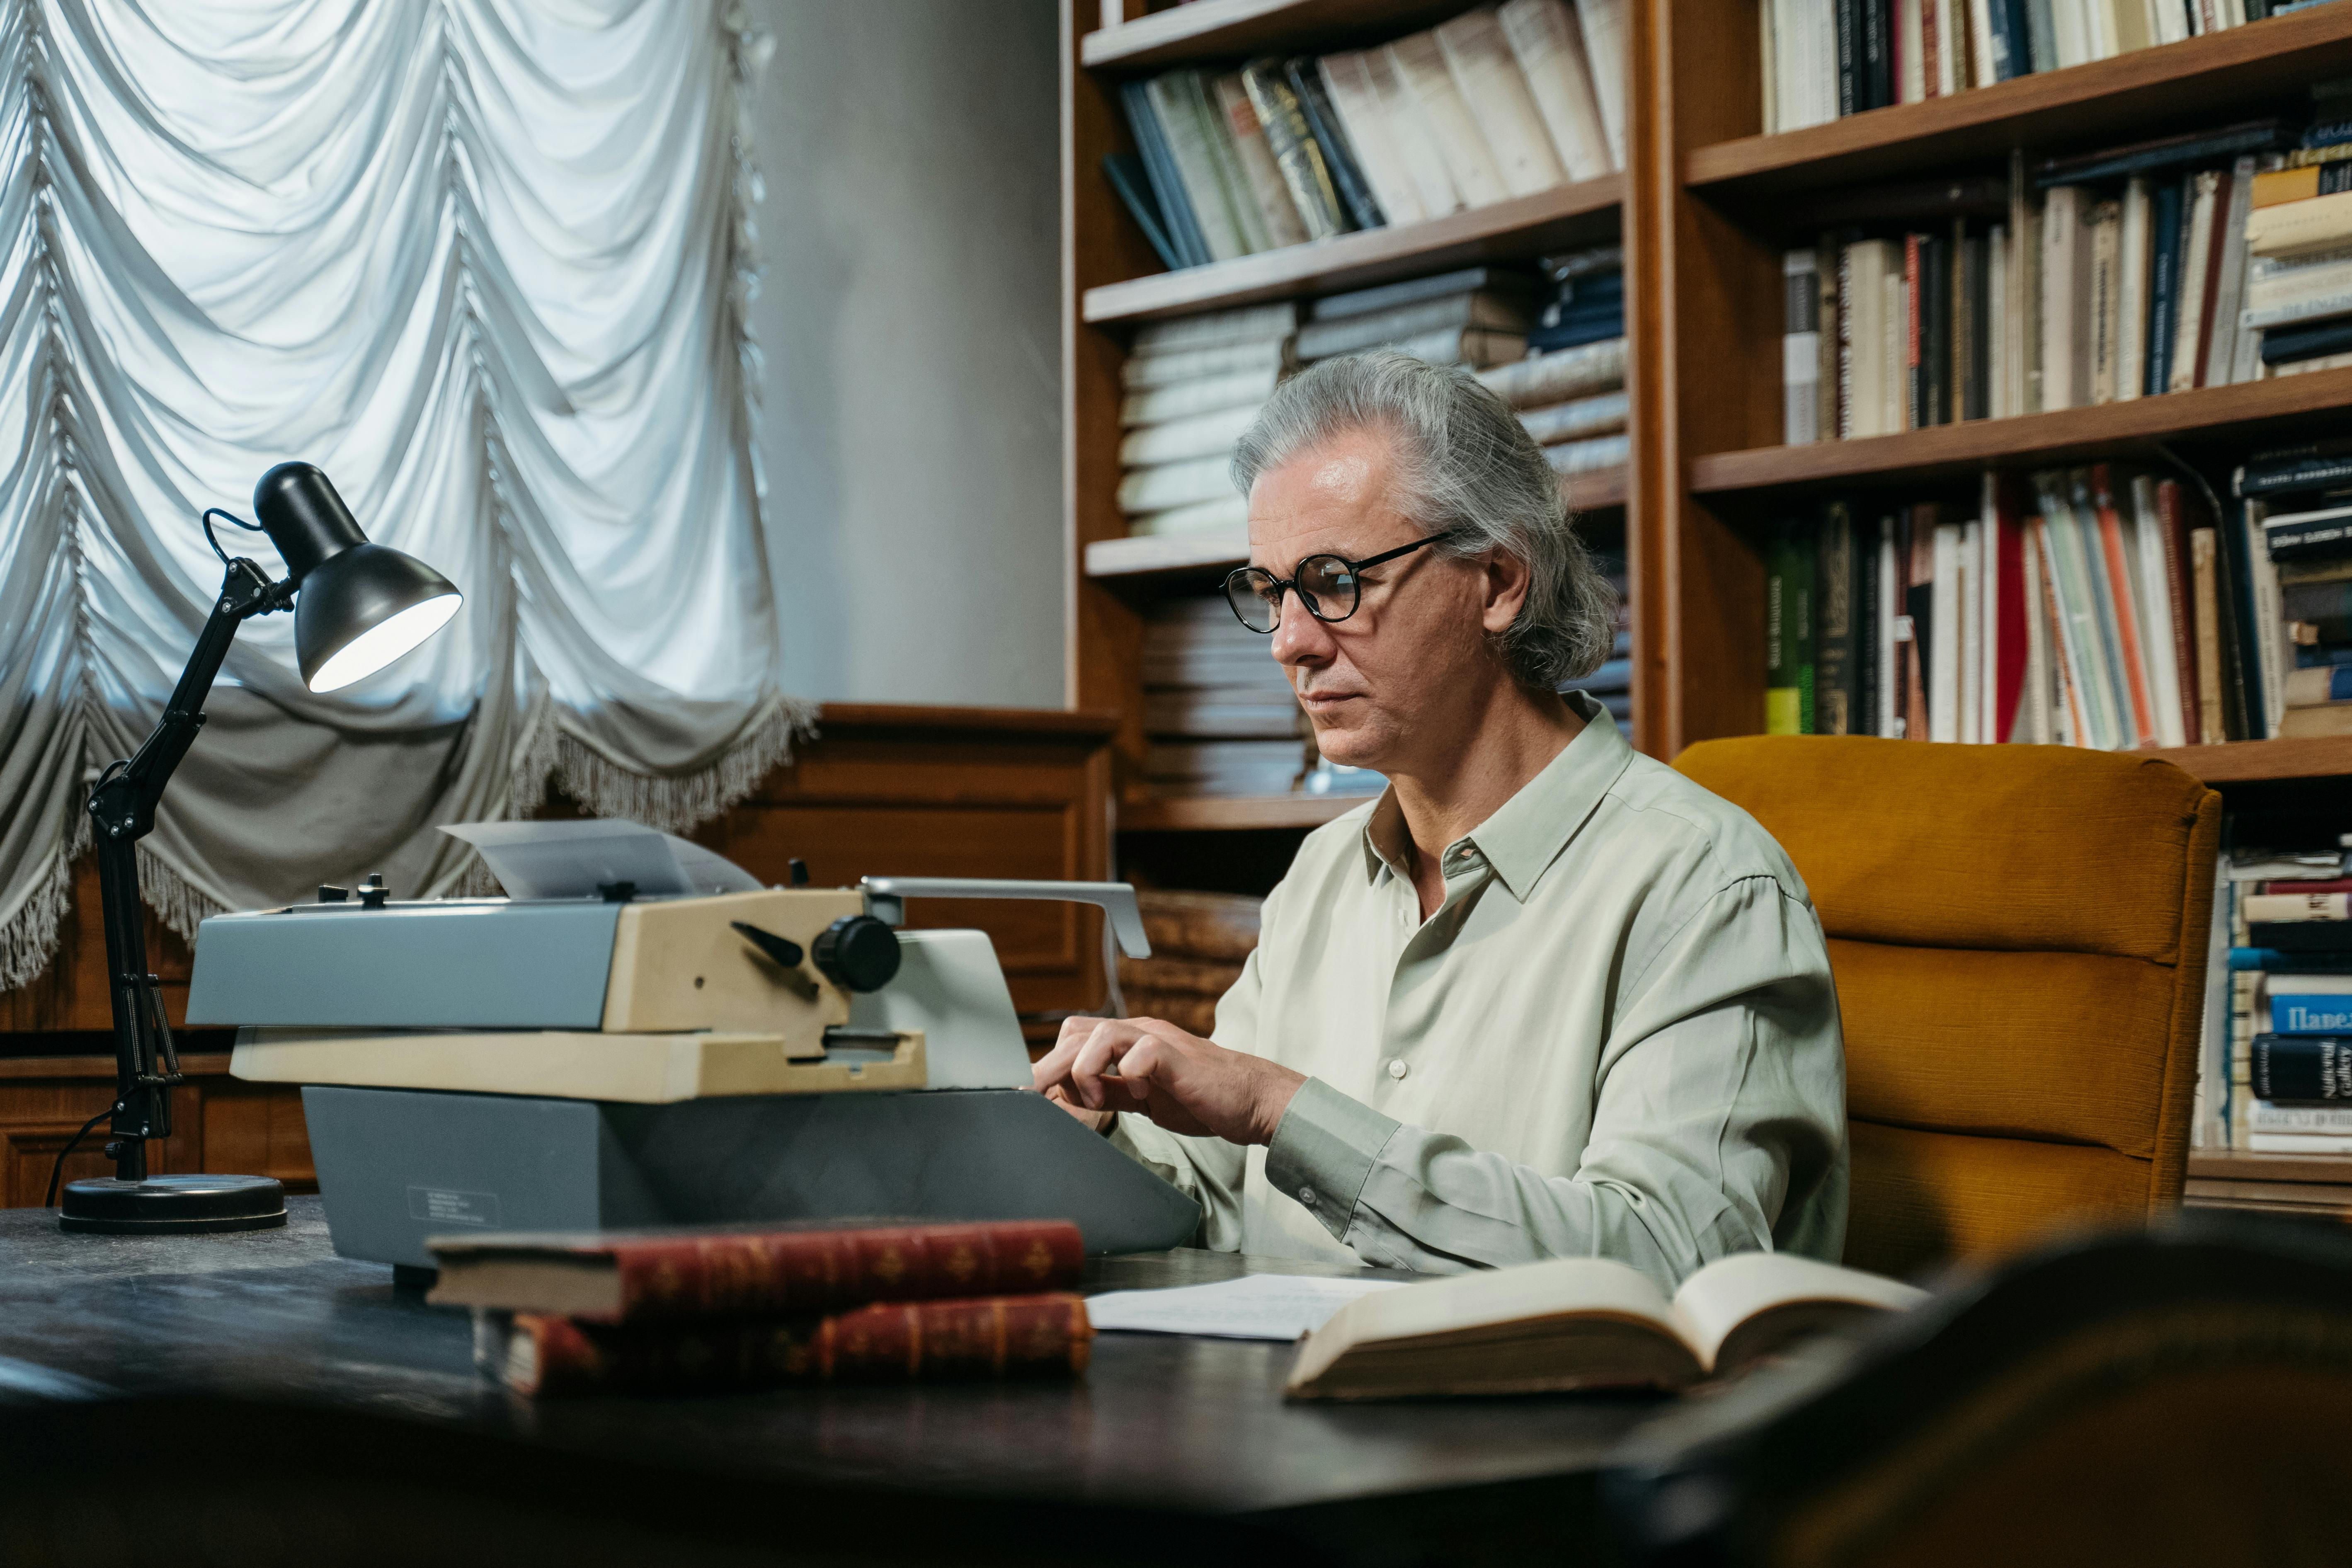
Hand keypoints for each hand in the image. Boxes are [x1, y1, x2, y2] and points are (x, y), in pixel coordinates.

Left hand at [1031, 1015, 1304, 1145]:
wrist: (1252, 1101)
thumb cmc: (1202, 1099)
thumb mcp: (1142, 1099)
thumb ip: (1108, 1091)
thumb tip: (1067, 1096)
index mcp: (1129, 1042)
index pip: (1074, 1038)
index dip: (1048, 1065)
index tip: (1030, 1096)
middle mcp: (1140, 1033)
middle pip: (1077, 1032)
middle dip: (1050, 1068)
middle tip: (1037, 1100)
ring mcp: (1158, 1040)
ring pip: (1101, 1034)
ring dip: (1086, 1069)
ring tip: (1094, 1100)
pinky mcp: (1177, 1056)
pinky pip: (1141, 1052)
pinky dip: (1128, 1075)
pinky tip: (1137, 1096)